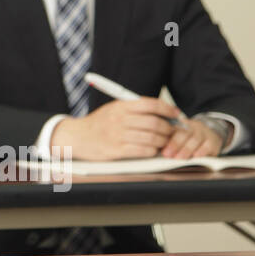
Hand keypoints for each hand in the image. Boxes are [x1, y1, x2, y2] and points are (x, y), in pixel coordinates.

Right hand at [51, 98, 183, 159]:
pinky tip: (153, 150)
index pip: (150, 104)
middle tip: (172, 131)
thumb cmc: (99, 123)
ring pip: (152, 138)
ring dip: (163, 141)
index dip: (167, 109)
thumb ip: (134, 110)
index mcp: (121, 106)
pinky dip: (152, 151)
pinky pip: (143, 151)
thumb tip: (161, 113)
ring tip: (164, 142)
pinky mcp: (117, 150)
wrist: (78, 136)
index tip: (176, 114)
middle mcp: (120, 119)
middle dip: (168, 128)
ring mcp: (118, 135)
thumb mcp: (114, 109)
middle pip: (154, 123)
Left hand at [159, 117, 223, 158]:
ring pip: (195, 139)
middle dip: (175, 144)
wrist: (211, 136)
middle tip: (168, 155)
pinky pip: (208, 145)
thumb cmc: (189, 140)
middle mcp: (193, 126)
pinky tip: (196, 156)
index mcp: (181, 124)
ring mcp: (204, 132)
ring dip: (187, 149)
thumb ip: (169, 142)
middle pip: (184, 133)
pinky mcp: (213, 141)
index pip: (174, 129)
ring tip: (180, 158)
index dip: (168, 141)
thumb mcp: (179, 137)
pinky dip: (201, 151)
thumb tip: (158, 152)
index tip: (163, 151)